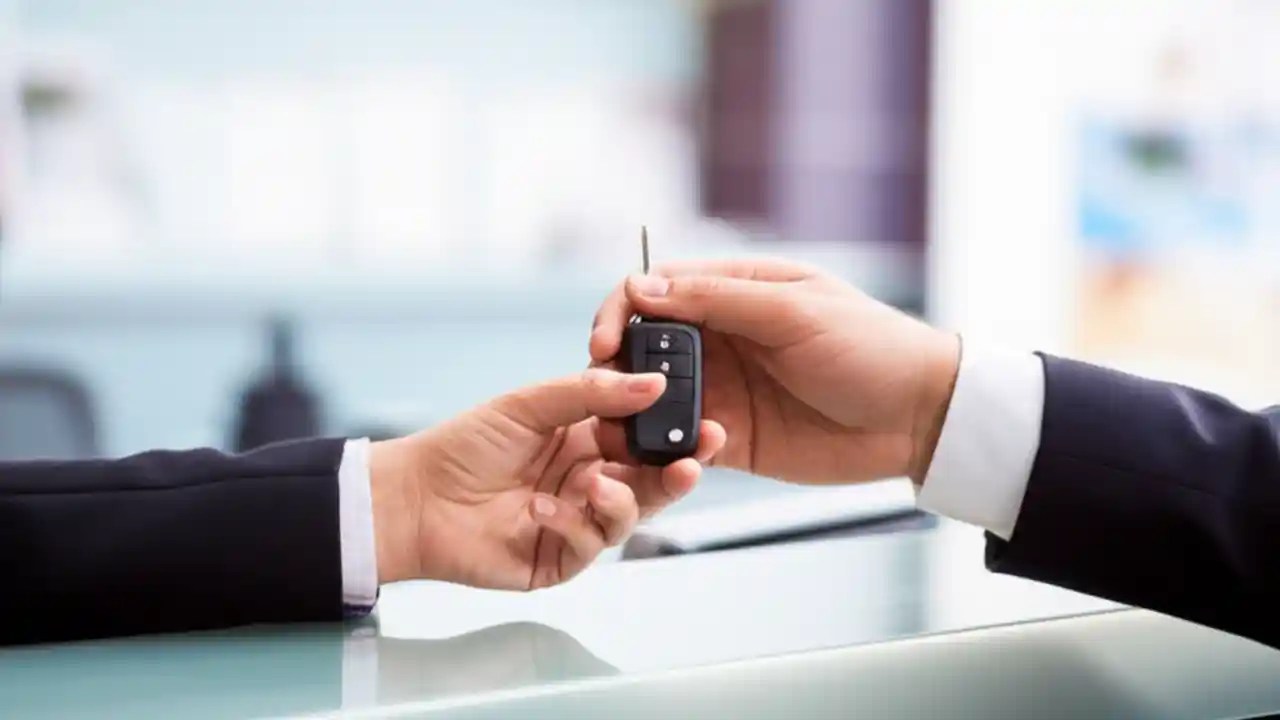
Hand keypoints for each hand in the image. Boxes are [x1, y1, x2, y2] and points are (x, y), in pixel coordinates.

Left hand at [368, 368, 725, 589]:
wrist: (415, 498)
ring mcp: (577, 521)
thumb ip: (592, 392)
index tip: (702, 421)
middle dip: (676, 472)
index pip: (645, 435)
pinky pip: (587, 545)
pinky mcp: (559, 558)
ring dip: (620, 499)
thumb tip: (651, 382)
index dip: (674, 431)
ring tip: (595, 483)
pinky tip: (543, 509)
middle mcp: (589, 480)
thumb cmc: (466, 446)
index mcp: (588, 440)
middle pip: (650, 480)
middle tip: (691, 461)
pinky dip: (572, 524)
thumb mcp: (531, 404)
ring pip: (628, 515)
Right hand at [590, 259, 958, 485]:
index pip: (656, 290)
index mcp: (735, 292)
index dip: (620, 311)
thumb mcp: (795, 312)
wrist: (919, 418)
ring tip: (622, 434)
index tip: (604, 342)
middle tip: (605, 392)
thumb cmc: (871, 348)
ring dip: (632, 413)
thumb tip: (643, 288)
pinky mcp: (733, 439)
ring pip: (654, 397)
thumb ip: (718, 301)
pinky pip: (683, 444)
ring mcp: (724, 389)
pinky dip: (666, 451)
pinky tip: (675, 457)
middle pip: (643, 346)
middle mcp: (721, 338)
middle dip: (615, 367)